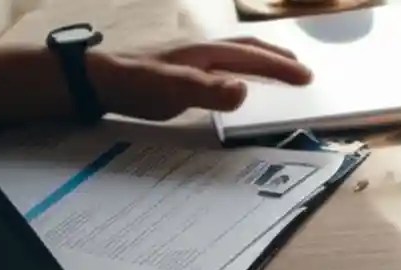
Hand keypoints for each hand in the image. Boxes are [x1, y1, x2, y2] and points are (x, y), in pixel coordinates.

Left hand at [86, 37, 312, 120]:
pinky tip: (230, 78)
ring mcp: (187, 56)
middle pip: (246, 48)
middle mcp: (200, 49)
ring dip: (259, 60)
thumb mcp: (171, 90)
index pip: (252, 57)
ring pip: (233, 53)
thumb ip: (208, 91)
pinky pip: (219, 63)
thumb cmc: (132, 85)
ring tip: (276, 69)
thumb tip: (245, 90)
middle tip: (302, 70)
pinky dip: (238, 67)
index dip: (281, 67)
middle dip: (277, 58)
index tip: (307, 77)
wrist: (93, 79)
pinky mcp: (176, 65)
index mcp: (205, 53)